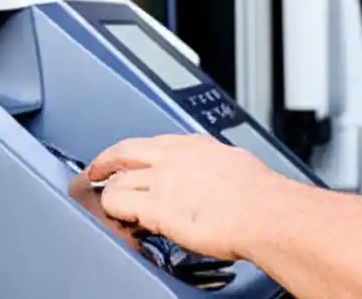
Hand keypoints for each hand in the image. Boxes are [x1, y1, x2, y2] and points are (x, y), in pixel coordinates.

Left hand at [85, 133, 289, 260]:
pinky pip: (117, 204)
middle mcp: (174, 157)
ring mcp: (162, 180)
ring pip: (116, 179)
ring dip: (109, 192)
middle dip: (107, 160)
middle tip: (96, 170)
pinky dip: (112, 211)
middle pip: (125, 150)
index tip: (135, 161)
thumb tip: (223, 178)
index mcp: (196, 145)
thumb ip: (220, 168)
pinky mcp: (155, 207)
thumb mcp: (238, 165)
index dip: (140, 154)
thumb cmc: (262, 196)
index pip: (155, 143)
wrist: (265, 212)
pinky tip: (116, 219)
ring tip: (106, 203)